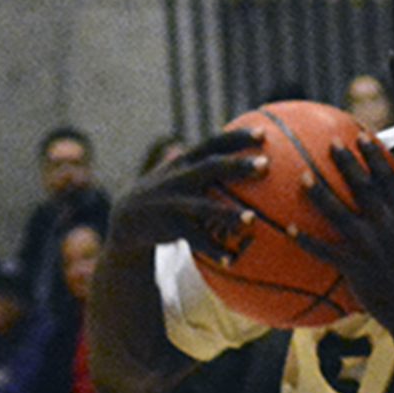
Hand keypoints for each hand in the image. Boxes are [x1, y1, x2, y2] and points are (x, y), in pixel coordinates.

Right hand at [107, 128, 267, 264]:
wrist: (127, 219)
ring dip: (228, 212)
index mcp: (186, 162)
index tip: (263, 133)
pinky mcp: (168, 225)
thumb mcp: (180, 174)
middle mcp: (179, 178)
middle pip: (211, 167)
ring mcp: (172, 201)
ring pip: (203, 206)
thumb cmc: (166, 194)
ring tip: (251, 219)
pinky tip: (232, 259)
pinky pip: (195, 239)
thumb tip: (239, 156)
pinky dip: (213, 249)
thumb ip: (204, 164)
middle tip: (266, 165)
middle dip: (237, 165)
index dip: (237, 137)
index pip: (213, 143)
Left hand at [292, 137, 393, 335]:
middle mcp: (386, 228)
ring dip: (321, 194)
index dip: (375, 157)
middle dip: (348, 163)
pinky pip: (326, 251)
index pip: (389, 180)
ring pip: (340, 214)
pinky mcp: (355, 267)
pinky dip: (307, 241)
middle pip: (364, 188)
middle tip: (331, 143)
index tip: (362, 136)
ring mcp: (369, 247)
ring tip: (303, 177)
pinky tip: (289, 230)